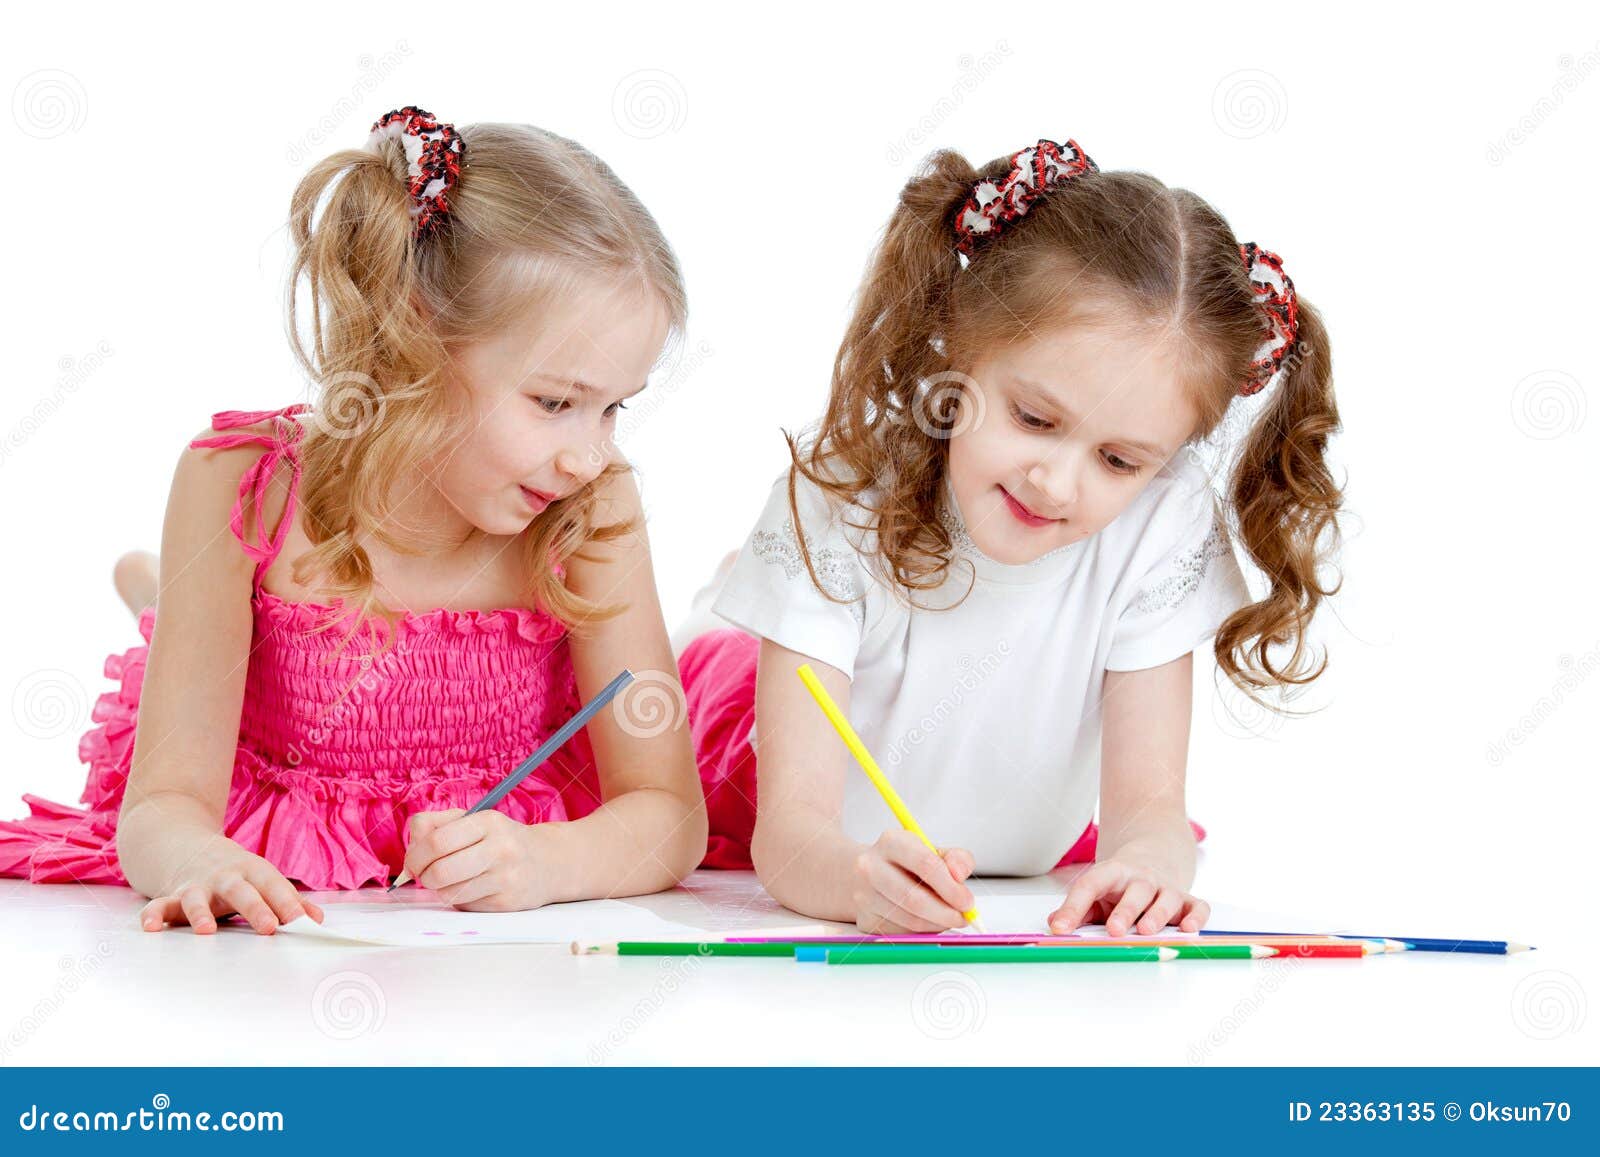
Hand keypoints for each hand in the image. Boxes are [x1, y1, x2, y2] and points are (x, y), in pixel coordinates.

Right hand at [139, 839, 323, 934]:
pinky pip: (160, 905)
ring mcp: (197, 886)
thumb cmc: (236, 872)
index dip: (289, 903)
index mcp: (253, 872)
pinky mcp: (172, 895)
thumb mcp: (263, 879)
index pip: (274, 886)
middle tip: (270, 928)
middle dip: (256, 908)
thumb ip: (289, 900)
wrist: (187, 845)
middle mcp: (225, 877)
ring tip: (206, 930)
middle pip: (242, 891)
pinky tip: (151, 927)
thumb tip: (318, 920)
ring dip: (200, 913)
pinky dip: (153, 915)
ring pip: (197, 898)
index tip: (303, 922)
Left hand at [403, 808, 547, 911]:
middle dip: (423, 876)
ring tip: (451, 879)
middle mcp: (501, 849)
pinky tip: (472, 888)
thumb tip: (410, 854)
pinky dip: (459, 899)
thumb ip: (433, 825)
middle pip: (439, 872)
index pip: (437, 841)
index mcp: (488, 822)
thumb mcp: (471, 820)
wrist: (546, 862)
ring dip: (440, 890)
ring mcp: (506, 878)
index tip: (414, 861)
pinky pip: (464, 905)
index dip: (415, 856)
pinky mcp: (506, 903)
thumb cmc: (498, 840)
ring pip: (448, 893)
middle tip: (424, 874)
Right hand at [850, 830, 975, 933]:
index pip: (925, 864)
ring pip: (910, 920)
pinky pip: (902, 933)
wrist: (861, 874)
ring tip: (948, 918)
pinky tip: (927, 921)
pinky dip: (923, 931)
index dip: (951, 887)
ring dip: (938, 925)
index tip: (968, 901)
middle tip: (964, 917)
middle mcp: (871, 868)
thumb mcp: (931, 851)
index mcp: (891, 842)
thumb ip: (956, 858)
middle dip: (946, 913)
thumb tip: (960, 875)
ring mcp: (864, 896)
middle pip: (915, 899)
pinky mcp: (865, 920)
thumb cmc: (906, 863)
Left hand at [1047, 857, 1208, 935]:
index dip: (1074, 907)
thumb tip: (1056, 923)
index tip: (1060, 928)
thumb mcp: (1097, 892)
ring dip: (1157, 915)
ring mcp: (1166, 888)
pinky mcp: (1188, 901)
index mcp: (1113, 874)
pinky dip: (1196, 918)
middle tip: (1114, 930)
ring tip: (1147, 931)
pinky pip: (1197, 907)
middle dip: (1125, 911)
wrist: (1154, 858)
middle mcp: (1142, 879)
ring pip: (1166, 898)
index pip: (1091, 885)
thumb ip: (1078, 908)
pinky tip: (1188, 929)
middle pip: (1135, 891)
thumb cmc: (1120, 885)